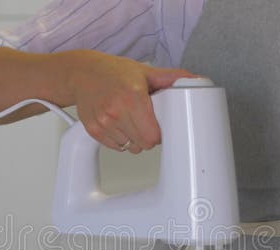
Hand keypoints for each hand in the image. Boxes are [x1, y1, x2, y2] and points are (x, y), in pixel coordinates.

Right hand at [66, 50, 196, 152]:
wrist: (82, 73)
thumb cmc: (114, 72)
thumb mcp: (145, 71)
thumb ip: (172, 78)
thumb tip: (198, 79)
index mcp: (133, 96)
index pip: (153, 136)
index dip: (159, 134)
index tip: (158, 127)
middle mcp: (116, 110)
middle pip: (142, 145)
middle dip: (147, 137)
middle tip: (144, 122)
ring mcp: (103, 121)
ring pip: (129, 148)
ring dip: (133, 139)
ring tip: (129, 121)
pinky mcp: (93, 129)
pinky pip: (115, 147)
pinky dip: (120, 140)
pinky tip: (118, 124)